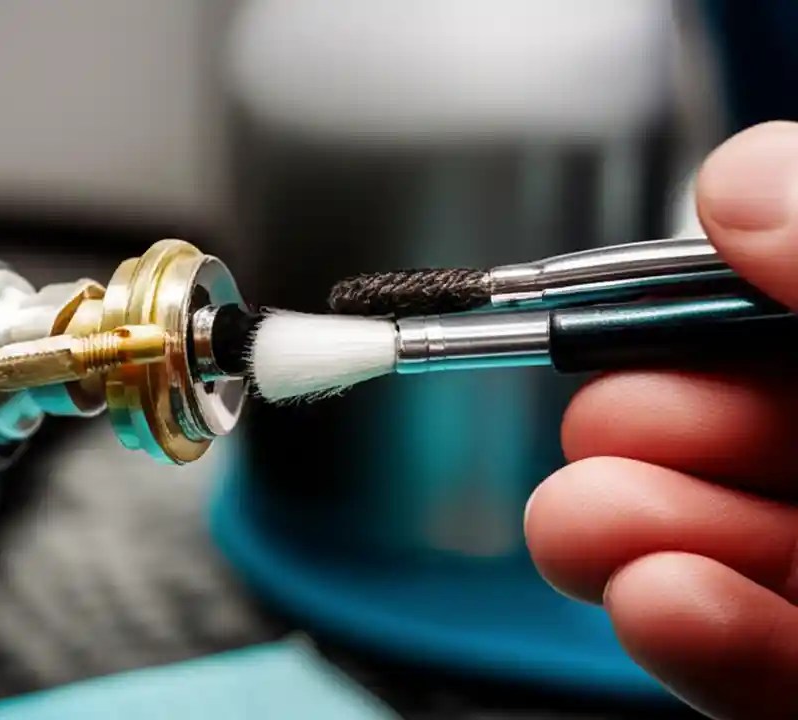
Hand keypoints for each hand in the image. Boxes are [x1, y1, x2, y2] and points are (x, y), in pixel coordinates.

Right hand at [525, 120, 797, 719]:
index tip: (622, 306)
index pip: (788, 317)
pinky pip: (778, 680)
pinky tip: (654, 602)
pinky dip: (705, 649)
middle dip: (653, 431)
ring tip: (581, 527)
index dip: (704, 309)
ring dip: (642, 541)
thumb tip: (739, 186)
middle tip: (597, 425)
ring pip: (748, 561)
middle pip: (761, 437)